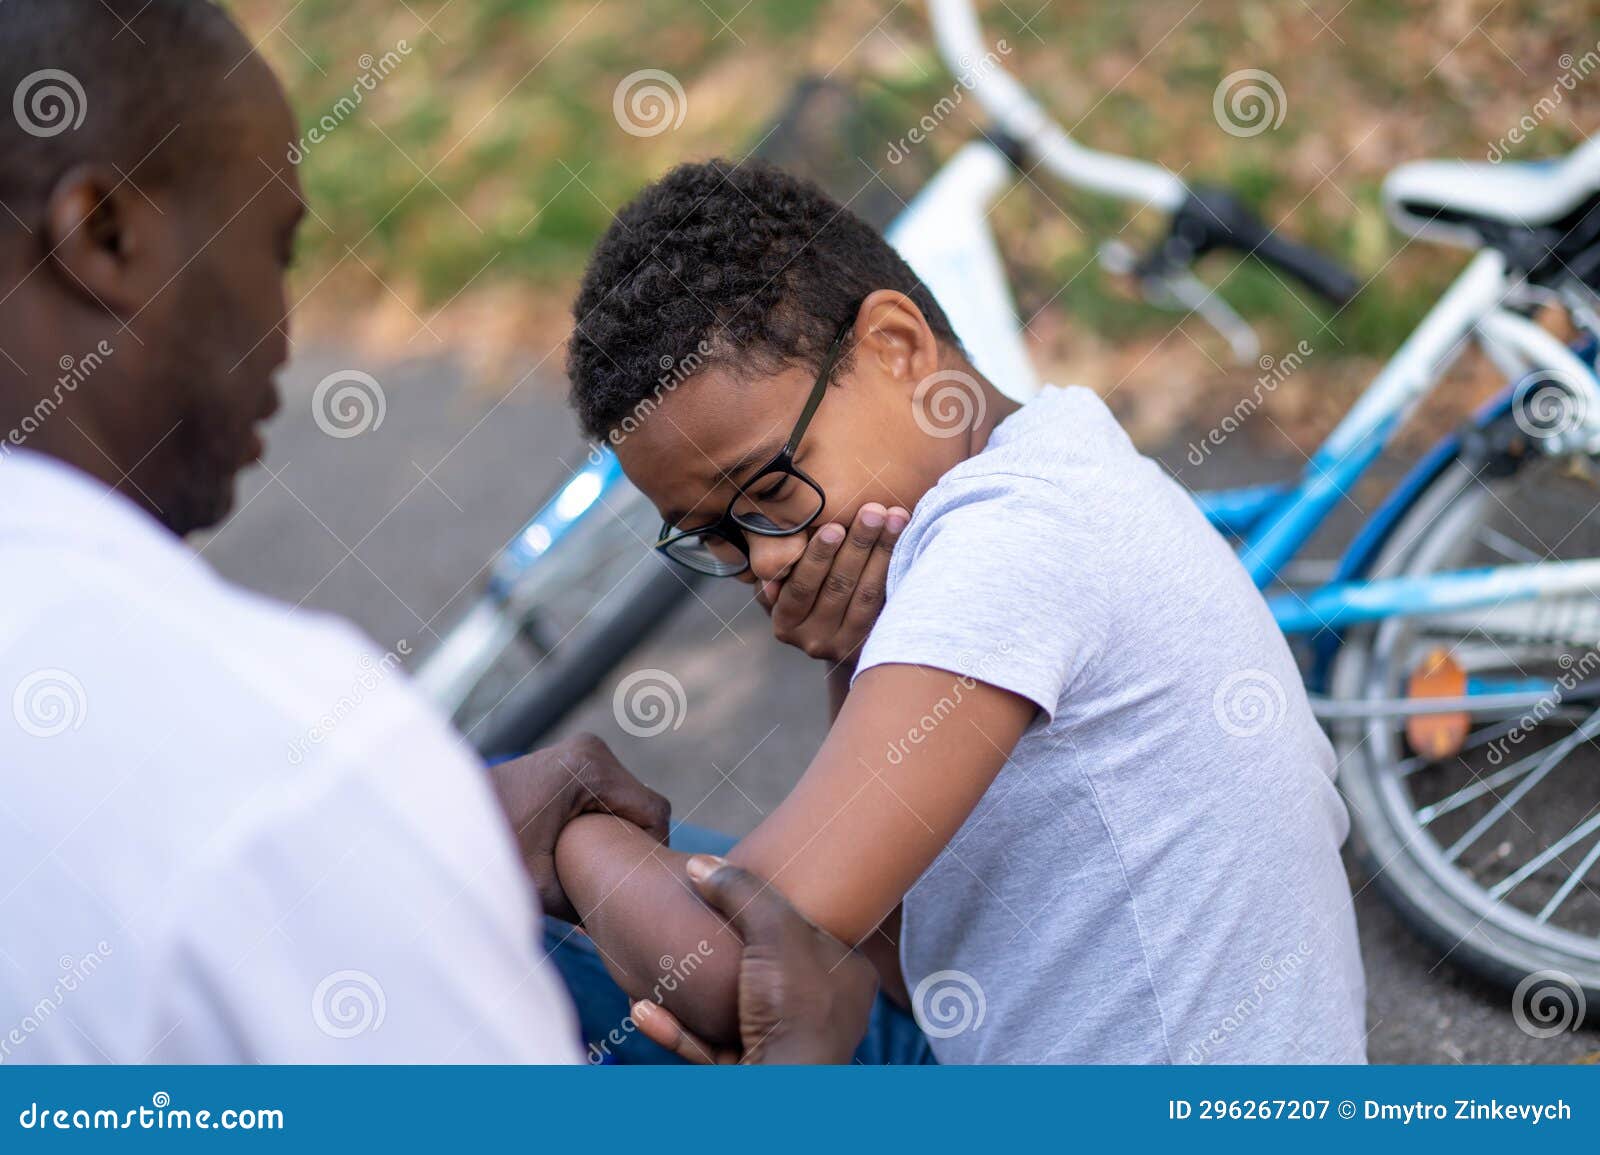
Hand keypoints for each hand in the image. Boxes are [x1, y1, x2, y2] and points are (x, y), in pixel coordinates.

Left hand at [488, 733, 669, 922]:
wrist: (445, 814)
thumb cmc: (489, 848)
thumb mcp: (540, 885)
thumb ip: (585, 906)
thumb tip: (621, 936)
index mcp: (590, 769)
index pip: (654, 813)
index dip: (652, 851)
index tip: (634, 884)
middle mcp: (592, 750)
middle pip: (645, 804)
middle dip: (635, 843)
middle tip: (618, 880)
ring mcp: (584, 749)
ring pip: (630, 799)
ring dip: (622, 832)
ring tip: (601, 866)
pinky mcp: (575, 757)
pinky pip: (611, 792)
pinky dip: (606, 819)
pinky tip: (588, 848)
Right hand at [630, 856, 877, 1063]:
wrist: (779, 1093)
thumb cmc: (793, 1010)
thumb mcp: (775, 931)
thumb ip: (742, 892)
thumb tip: (702, 863)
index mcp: (846, 977)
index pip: (808, 929)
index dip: (771, 907)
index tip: (733, 890)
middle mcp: (822, 1013)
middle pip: (764, 969)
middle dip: (720, 951)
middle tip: (691, 923)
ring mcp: (785, 1045)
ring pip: (730, 1009)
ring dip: (686, 993)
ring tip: (656, 970)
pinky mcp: (749, 1071)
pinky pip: (707, 1046)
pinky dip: (674, 1029)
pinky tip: (643, 1009)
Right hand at [765, 503, 908, 664]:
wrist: (840, 631)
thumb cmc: (810, 586)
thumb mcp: (789, 577)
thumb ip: (786, 560)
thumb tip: (792, 536)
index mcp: (786, 622)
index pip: (802, 587)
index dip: (818, 556)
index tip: (835, 526)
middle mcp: (813, 641)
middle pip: (838, 588)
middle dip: (858, 544)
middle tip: (874, 511)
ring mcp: (846, 646)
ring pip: (867, 594)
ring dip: (883, 551)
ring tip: (896, 517)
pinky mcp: (874, 644)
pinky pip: (888, 603)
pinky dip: (897, 569)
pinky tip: (909, 542)